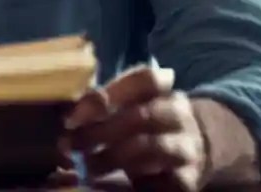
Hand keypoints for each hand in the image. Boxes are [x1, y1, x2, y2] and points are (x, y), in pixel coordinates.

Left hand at [63, 66, 208, 191]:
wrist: (191, 154)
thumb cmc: (145, 126)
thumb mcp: (127, 108)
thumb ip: (102, 104)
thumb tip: (69, 115)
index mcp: (162, 91)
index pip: (146, 79)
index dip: (111, 93)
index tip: (76, 113)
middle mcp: (178, 114)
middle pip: (141, 115)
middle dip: (100, 130)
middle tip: (70, 143)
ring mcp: (187, 146)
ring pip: (151, 146)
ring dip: (112, 156)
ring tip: (87, 165)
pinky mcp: (188, 178)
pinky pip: (163, 178)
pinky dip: (138, 179)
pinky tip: (119, 181)